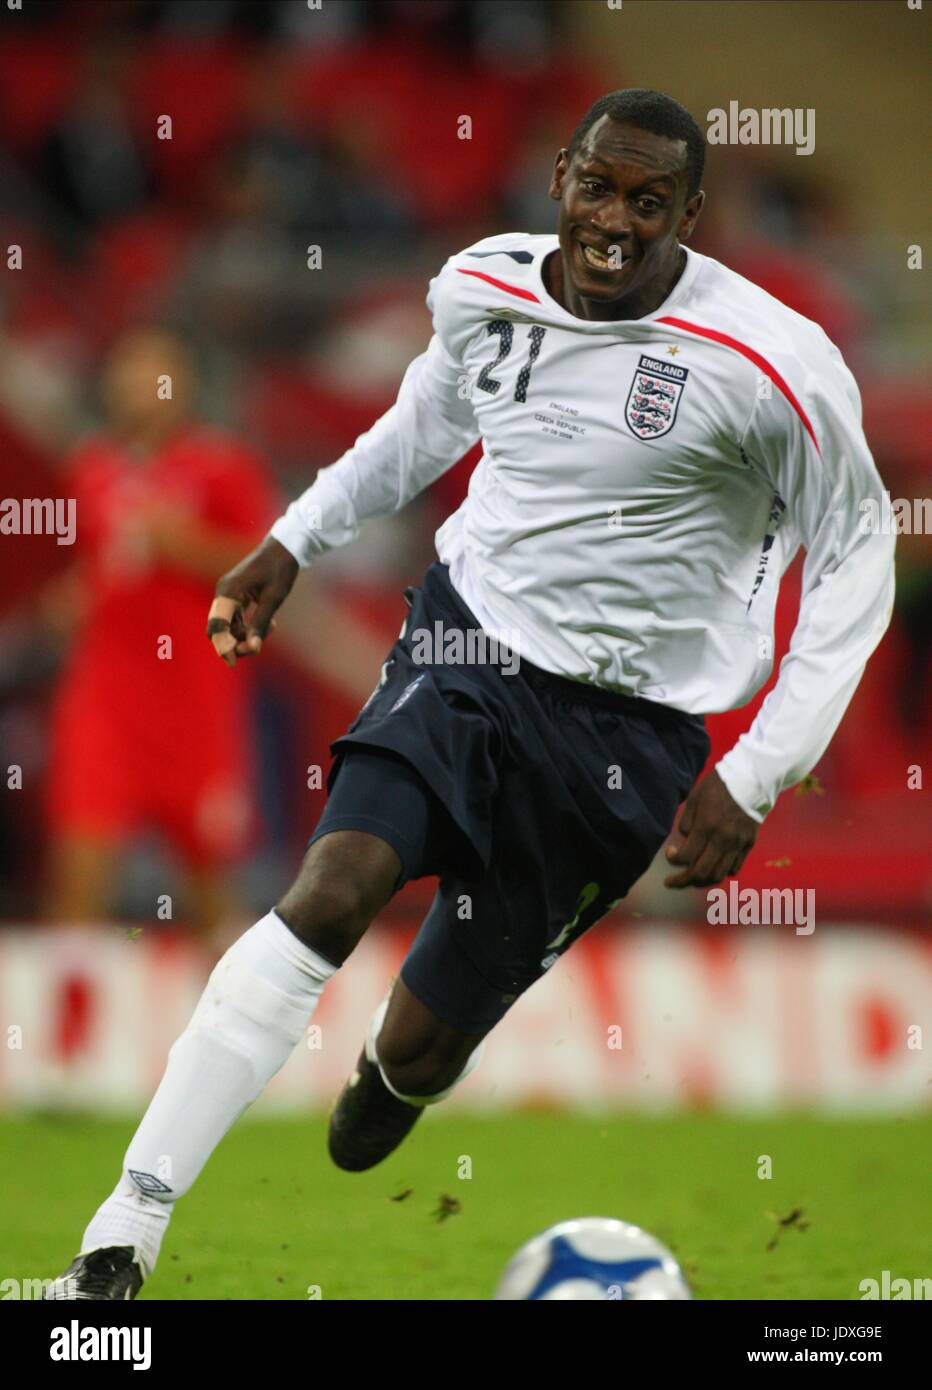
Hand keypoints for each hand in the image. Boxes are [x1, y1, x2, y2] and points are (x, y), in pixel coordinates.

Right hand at [207, 536, 298, 665]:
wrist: (285, 546)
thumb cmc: (280, 569)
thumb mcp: (273, 598)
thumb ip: (260, 623)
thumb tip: (253, 648)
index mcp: (228, 592)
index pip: (217, 626)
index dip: (222, 646)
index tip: (234, 662)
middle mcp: (223, 593)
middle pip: (219, 629)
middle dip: (235, 643)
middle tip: (257, 648)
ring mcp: (228, 594)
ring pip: (229, 626)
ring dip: (245, 635)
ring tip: (271, 628)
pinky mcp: (236, 595)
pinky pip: (236, 618)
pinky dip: (249, 626)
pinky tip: (271, 624)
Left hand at [663, 769, 757, 888]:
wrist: (752, 778)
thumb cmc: (719, 785)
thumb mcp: (695, 797)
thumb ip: (687, 821)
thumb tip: (685, 840)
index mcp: (706, 825)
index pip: (686, 856)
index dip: (673, 859)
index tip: (670, 854)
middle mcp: (722, 839)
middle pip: (701, 872)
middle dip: (682, 881)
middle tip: (672, 881)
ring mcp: (738, 843)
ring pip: (718, 875)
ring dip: (702, 881)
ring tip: (691, 879)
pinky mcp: (749, 844)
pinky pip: (734, 868)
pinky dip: (721, 872)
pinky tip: (712, 867)